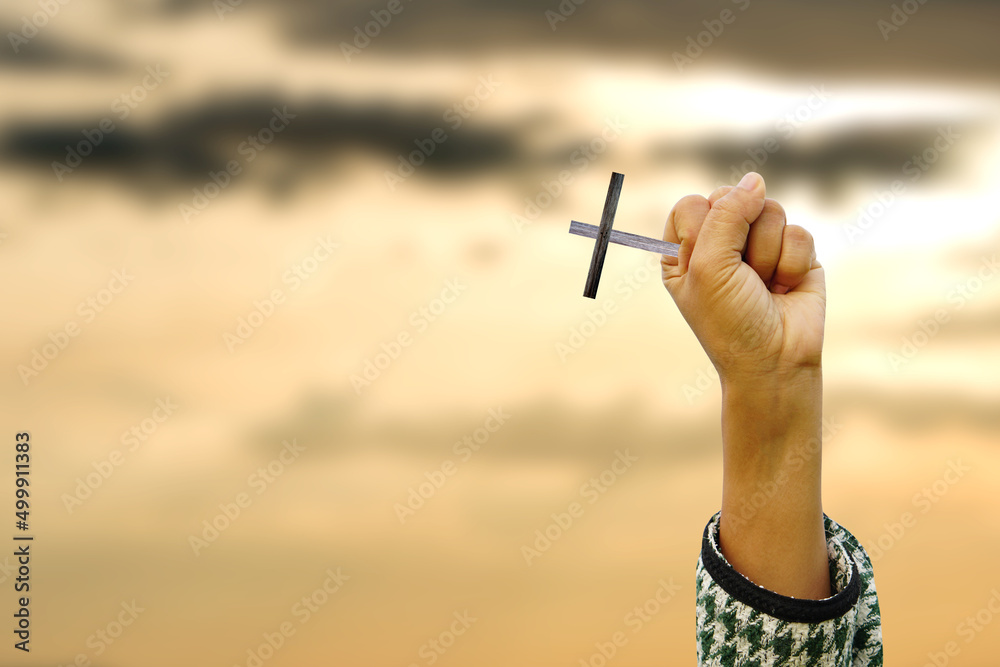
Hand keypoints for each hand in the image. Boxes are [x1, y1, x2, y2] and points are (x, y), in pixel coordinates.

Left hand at [660, 172, 824, 384]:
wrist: (775, 361)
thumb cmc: (730, 321)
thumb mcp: (709, 266)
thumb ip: (726, 215)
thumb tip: (755, 180)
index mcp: (684, 251)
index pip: (691, 203)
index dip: (705, 223)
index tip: (709, 256)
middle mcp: (720, 244)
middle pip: (733, 199)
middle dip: (741, 238)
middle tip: (740, 274)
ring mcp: (758, 246)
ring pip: (770, 210)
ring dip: (767, 254)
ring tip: (763, 285)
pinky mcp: (794, 253)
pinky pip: (799, 231)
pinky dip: (793, 262)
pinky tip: (786, 287)